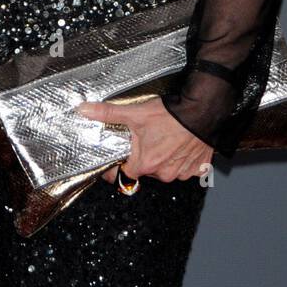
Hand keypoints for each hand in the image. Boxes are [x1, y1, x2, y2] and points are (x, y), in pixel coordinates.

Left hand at [75, 98, 213, 183]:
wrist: (201, 111)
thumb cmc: (170, 115)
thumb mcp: (134, 112)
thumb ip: (107, 113)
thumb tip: (85, 110)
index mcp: (146, 163)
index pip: (123, 176)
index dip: (115, 170)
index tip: (112, 164)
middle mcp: (164, 173)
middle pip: (145, 170)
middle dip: (141, 158)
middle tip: (141, 140)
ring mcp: (182, 172)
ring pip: (165, 170)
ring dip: (162, 158)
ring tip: (162, 139)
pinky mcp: (198, 168)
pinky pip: (185, 168)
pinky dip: (181, 159)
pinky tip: (179, 145)